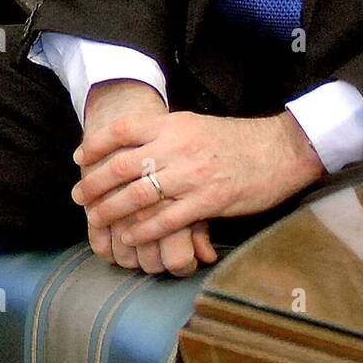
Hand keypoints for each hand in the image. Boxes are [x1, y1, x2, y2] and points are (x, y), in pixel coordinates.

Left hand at [72, 105, 325, 249]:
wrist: (282, 149)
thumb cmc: (239, 140)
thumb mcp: (198, 126)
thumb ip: (167, 135)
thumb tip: (134, 147)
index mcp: (175, 124)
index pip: (123, 131)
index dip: (96, 146)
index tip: (80, 159)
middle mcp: (179, 146)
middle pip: (122, 166)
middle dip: (94, 184)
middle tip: (79, 196)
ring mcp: (193, 175)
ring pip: (137, 195)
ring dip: (111, 211)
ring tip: (97, 220)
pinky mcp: (209, 200)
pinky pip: (166, 219)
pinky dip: (142, 230)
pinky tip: (130, 237)